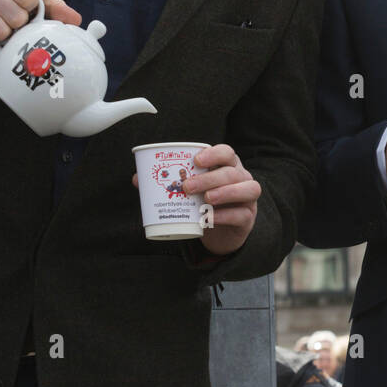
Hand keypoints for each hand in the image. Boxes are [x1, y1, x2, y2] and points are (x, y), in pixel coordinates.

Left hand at [131, 144, 260, 256]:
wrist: (220, 233)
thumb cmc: (204, 204)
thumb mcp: (190, 192)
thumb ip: (168, 184)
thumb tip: (138, 179)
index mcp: (227, 166)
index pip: (227, 153)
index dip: (214, 154)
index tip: (195, 160)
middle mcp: (242, 179)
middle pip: (232, 172)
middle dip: (209, 178)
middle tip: (187, 186)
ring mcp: (248, 198)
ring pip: (247, 188)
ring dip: (226, 192)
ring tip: (206, 199)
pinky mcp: (248, 218)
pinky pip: (242, 214)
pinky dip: (225, 215)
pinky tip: (210, 218)